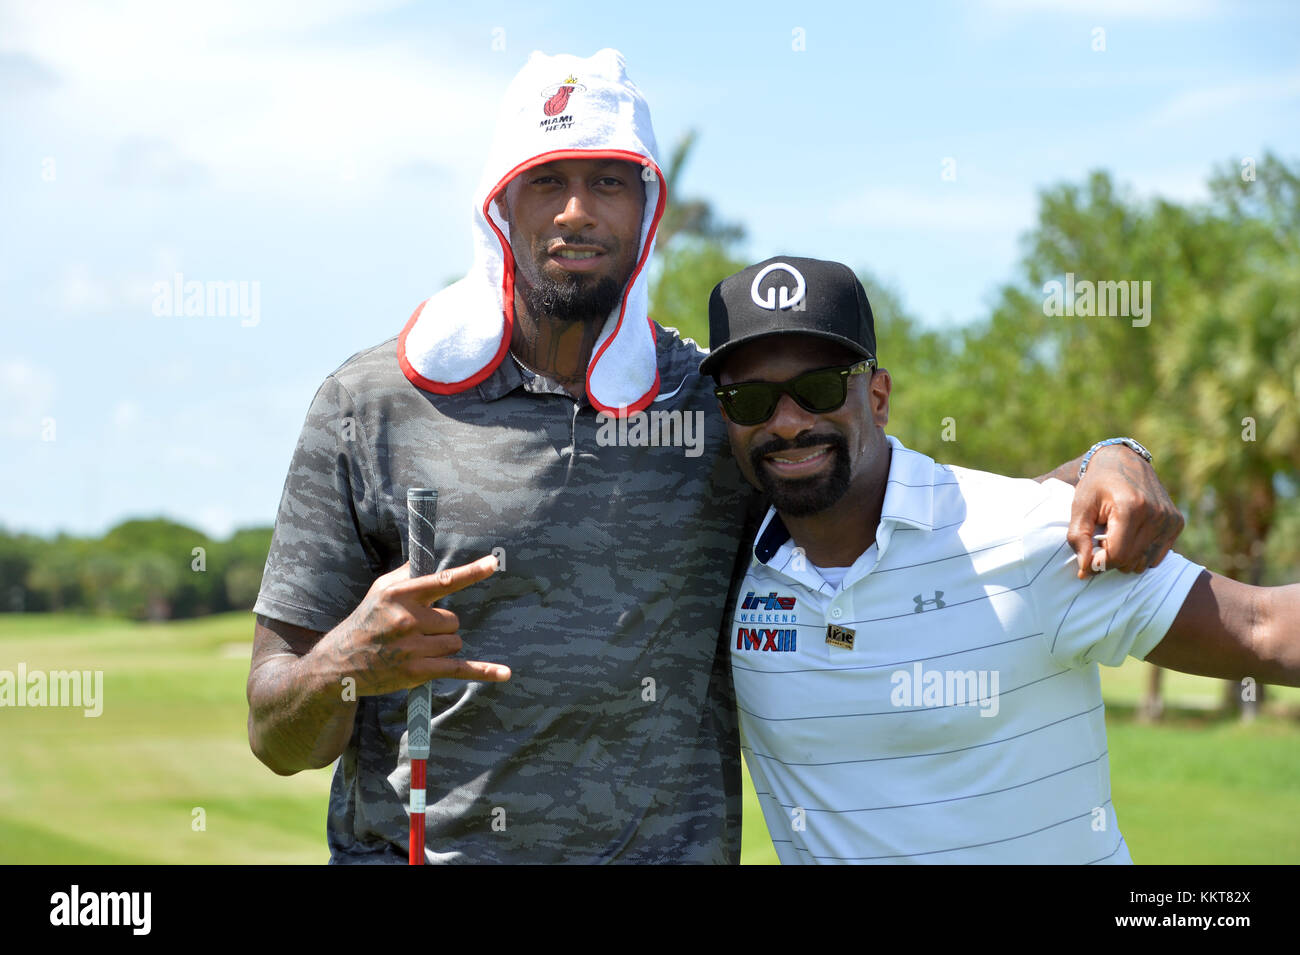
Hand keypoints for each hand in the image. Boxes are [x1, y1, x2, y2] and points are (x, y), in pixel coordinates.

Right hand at [314, 554, 509, 693]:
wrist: (339, 664)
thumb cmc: (365, 621)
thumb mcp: (380, 590)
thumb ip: (407, 574)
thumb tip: (428, 557)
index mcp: (400, 595)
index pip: (443, 580)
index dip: (471, 572)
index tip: (494, 563)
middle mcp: (407, 619)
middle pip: (453, 619)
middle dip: (441, 626)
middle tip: (415, 632)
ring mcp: (413, 647)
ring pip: (455, 642)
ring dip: (442, 646)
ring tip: (414, 649)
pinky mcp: (418, 672)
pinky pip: (459, 669)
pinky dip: (484, 671)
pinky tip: (506, 674)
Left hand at [1067, 445, 1184, 577]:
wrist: (1123, 461)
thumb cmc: (1097, 485)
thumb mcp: (1080, 507)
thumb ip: (1078, 539)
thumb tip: (1085, 570)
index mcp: (1131, 508)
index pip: (1118, 555)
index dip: (1100, 563)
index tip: (1089, 558)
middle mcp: (1156, 514)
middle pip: (1132, 561)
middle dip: (1111, 560)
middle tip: (1100, 544)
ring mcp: (1170, 519)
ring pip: (1145, 562)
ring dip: (1127, 558)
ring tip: (1115, 538)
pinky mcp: (1177, 523)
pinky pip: (1157, 555)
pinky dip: (1141, 553)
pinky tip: (1130, 536)